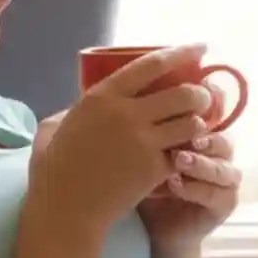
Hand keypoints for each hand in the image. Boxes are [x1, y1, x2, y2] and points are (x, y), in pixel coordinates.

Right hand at [29, 44, 212, 237]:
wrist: (65, 210)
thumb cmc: (53, 169)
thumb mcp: (55, 125)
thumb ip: (76, 108)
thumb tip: (90, 102)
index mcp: (103, 97)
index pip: (152, 64)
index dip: (181, 53)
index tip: (200, 48)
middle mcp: (128, 114)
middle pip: (183, 94)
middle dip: (201, 94)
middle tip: (204, 98)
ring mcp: (144, 142)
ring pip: (192, 123)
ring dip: (200, 124)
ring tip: (197, 127)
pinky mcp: (154, 169)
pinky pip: (184, 153)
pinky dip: (189, 153)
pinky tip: (188, 155)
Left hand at [137, 82, 241, 252]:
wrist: (151, 227)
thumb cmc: (142, 183)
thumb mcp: (136, 149)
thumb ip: (136, 122)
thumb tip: (115, 90)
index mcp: (200, 133)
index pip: (211, 111)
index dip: (207, 99)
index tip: (187, 91)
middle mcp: (217, 153)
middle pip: (222, 134)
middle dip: (204, 131)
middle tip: (185, 130)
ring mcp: (224, 178)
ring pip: (224, 164)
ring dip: (202, 161)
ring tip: (179, 159)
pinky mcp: (224, 203)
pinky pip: (219, 193)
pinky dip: (198, 187)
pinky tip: (176, 184)